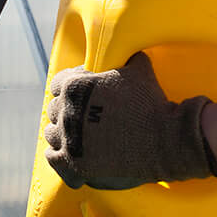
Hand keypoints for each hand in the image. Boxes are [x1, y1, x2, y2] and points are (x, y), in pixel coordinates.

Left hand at [41, 52, 216, 189]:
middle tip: (85, 117)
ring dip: (64, 134)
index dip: (72, 88)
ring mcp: (68, 140)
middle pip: (54, 110)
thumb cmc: (151, 103)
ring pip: (52, 134)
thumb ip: (127, 57)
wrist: (165, 139)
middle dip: (68, 111)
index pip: (58, 84)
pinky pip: (53, 159)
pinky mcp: (74, 165)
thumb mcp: (140, 70)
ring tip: (78, 137)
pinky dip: (60, 157)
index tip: (83, 96)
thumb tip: (130, 52)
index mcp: (75, 86)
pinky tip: (71, 156)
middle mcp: (66, 112)